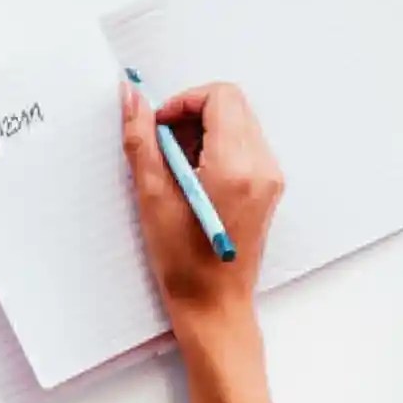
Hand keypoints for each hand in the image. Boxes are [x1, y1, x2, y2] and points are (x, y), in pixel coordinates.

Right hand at [121, 81, 283, 330]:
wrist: (214, 305)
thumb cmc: (183, 262)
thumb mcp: (152, 196)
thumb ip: (141, 139)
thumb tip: (131, 97)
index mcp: (237, 166)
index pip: (220, 96)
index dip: (183, 101)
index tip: (158, 125)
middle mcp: (262, 167)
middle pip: (231, 105)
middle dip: (192, 114)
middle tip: (163, 144)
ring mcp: (270, 177)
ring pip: (238, 122)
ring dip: (203, 131)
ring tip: (176, 166)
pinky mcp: (267, 187)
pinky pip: (244, 145)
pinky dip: (216, 147)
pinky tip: (192, 178)